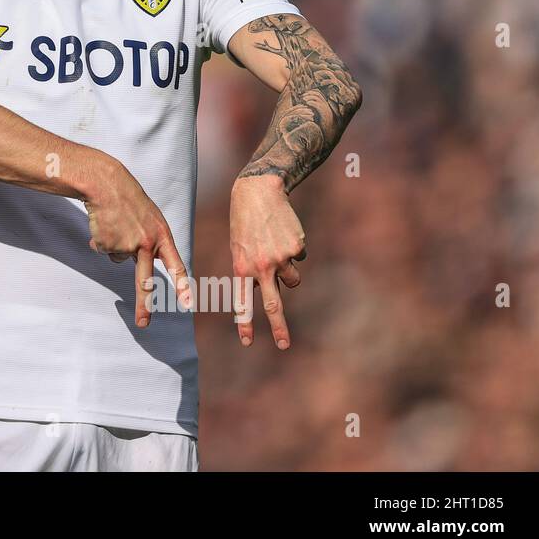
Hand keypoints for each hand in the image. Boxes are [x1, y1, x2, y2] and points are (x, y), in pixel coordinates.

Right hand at [83, 160, 191, 326]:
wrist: (105, 183)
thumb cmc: (128, 199)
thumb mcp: (148, 219)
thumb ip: (147, 241)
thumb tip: (122, 260)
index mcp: (162, 236)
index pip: (175, 265)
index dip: (181, 285)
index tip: (188, 303)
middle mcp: (146, 244)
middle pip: (144, 280)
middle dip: (143, 304)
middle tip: (143, 324)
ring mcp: (126, 245)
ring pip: (117, 257)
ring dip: (112, 244)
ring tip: (113, 222)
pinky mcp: (108, 244)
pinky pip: (103, 249)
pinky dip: (101, 239)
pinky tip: (103, 223)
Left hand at [230, 174, 305, 349]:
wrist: (258, 193)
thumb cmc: (244, 223)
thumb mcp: (238, 248)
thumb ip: (251, 271)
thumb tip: (273, 290)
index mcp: (241, 267)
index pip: (243, 302)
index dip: (245, 323)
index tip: (246, 343)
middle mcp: (261, 266)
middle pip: (272, 304)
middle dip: (279, 328)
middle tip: (284, 346)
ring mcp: (281, 258)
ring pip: (292, 280)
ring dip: (289, 270)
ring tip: (276, 246)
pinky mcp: (297, 248)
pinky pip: (300, 258)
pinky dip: (294, 248)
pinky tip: (283, 232)